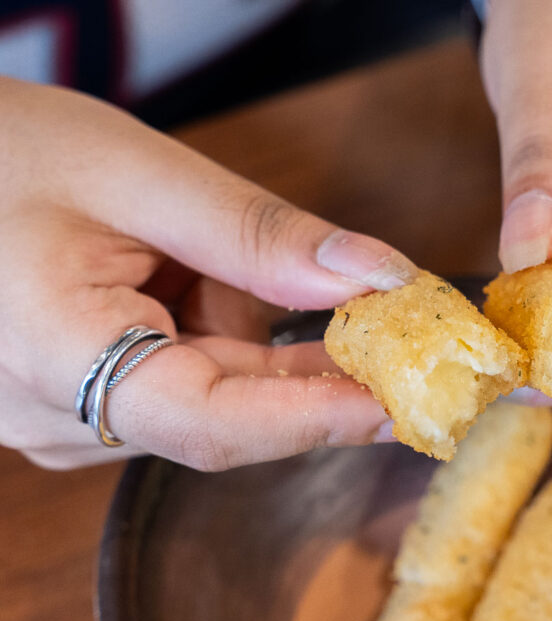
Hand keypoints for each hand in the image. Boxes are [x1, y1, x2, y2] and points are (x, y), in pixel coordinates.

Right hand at [0, 78, 415, 469]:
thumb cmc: (11, 154)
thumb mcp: (140, 176)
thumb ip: (259, 238)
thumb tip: (375, 280)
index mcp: (56, 360)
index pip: (214, 425)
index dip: (318, 417)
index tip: (402, 400)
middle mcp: (60, 416)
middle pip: (229, 414)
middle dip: (315, 368)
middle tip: (399, 327)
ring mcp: (72, 416)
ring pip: (217, 397)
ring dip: (263, 338)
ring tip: (250, 265)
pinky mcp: (92, 401)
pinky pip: (189, 382)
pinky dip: (229, 336)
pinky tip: (219, 283)